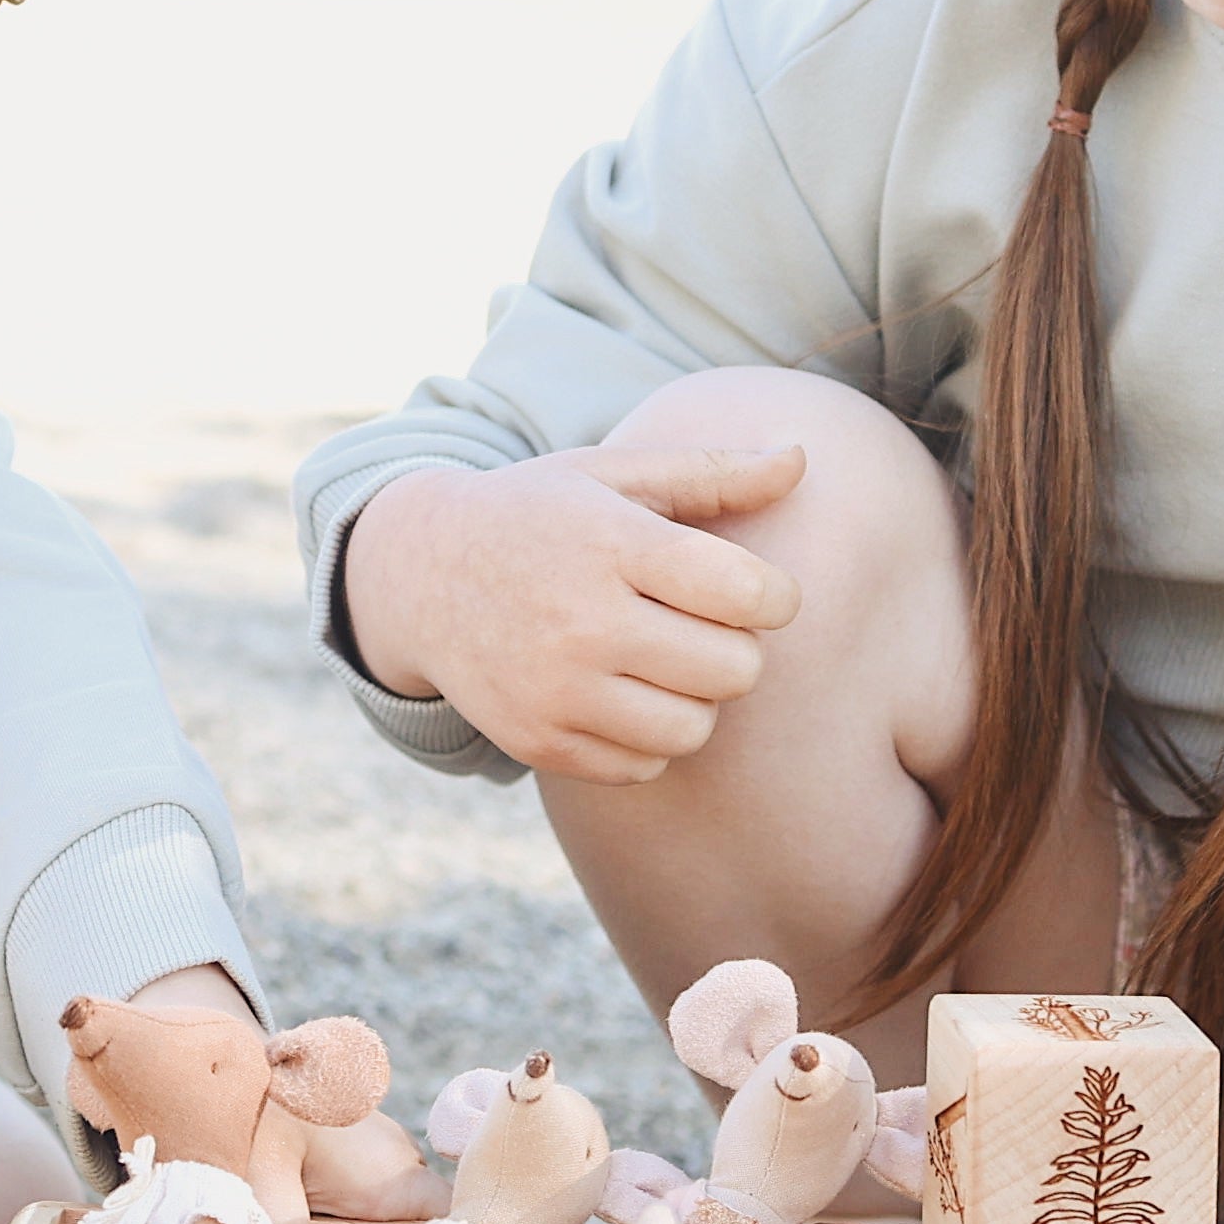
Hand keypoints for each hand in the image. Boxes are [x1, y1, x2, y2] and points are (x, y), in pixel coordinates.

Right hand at [339, 444, 808, 787]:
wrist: (420, 576)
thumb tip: (803, 457)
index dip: (775, 596)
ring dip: (696, 699)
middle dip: (736, 648)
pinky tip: (622, 694)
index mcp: (611, 544)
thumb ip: (713, 473)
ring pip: (693, 729)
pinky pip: (644, 766)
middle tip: (702, 626)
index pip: (744, 594)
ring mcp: (555, 690)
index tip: (757, 590)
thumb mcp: (614, 474)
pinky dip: (648, 739)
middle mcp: (582, 621)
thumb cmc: (540, 516)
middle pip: (734, 671)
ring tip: (665, 662)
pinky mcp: (538, 742)